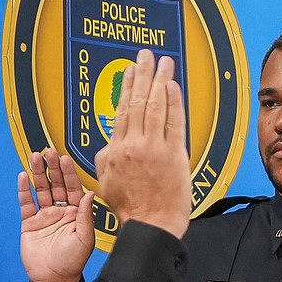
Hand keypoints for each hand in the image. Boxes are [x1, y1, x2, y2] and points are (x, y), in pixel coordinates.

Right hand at [18, 148, 96, 281]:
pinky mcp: (30, 223)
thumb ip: (85, 216)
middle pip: (57, 185)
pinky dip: (24, 190)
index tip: (65, 159)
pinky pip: (26, 203)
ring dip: (39, 174)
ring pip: (41, 190)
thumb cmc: (72, 262)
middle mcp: (61, 212)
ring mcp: (45, 216)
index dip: (69, 174)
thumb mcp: (84, 238)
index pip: (74, 188)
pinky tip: (23, 177)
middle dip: (53, 168)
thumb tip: (90, 194)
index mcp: (77, 214)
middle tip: (50, 152)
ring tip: (36, 157)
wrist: (52, 280)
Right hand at [95, 50, 190, 238]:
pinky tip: (173, 86)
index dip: (127, 88)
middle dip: (142, 74)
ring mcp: (153, 148)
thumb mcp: (107, 184)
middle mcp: (132, 145)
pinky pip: (173, 122)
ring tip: (163, 62)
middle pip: (136, 102)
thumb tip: (109, 147)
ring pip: (154, 106)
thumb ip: (107, 161)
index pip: (121, 111)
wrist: (150, 226)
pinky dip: (173, 102)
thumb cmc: (132, 210)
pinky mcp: (174, 155)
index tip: (131, 72)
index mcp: (115, 151)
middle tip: (146, 55)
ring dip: (160, 80)